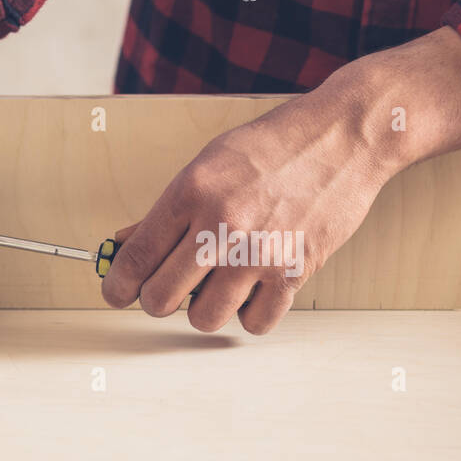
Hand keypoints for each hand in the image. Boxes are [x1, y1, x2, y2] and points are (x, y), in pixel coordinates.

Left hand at [102, 27, 460, 332]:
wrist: (343, 138)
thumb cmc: (277, 145)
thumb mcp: (210, 161)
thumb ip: (169, 208)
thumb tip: (127, 243)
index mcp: (192, 192)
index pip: (136, 257)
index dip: (118, 285)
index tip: (117, 293)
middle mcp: (221, 225)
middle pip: (161, 298)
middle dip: (158, 300)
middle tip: (168, 291)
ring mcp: (259, 253)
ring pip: (204, 318)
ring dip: (204, 310)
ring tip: (215, 289)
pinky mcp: (294, 272)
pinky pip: (256, 323)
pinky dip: (250, 314)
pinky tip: (252, 292)